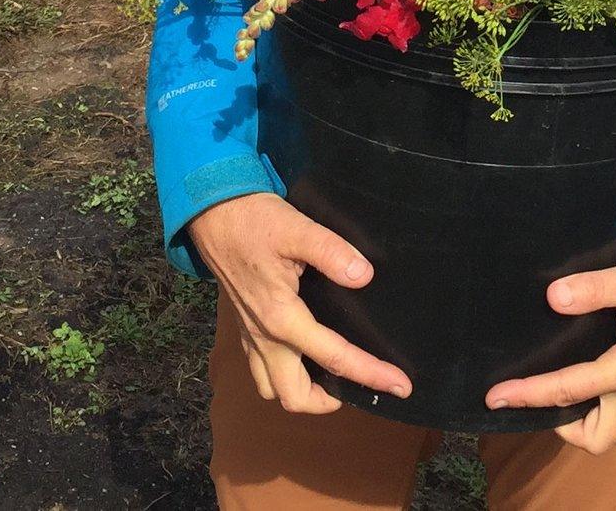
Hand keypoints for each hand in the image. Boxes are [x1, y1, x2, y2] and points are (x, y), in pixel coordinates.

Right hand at [189, 191, 411, 413]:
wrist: (216, 215)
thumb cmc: (256, 221)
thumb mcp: (297, 229)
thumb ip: (331, 252)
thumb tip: (364, 277)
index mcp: (282, 318)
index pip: (334, 357)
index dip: (370, 374)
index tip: (400, 386)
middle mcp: (265, 336)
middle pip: (294, 397)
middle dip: (328, 401)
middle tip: (360, 384)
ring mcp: (252, 335)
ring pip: (273, 389)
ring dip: (302, 393)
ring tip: (332, 376)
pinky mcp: (245, 327)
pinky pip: (262, 370)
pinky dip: (285, 375)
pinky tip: (305, 356)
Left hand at [484, 257, 615, 453]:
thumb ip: (594, 287)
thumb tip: (554, 297)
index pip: (568, 390)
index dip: (528, 394)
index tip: (496, 396)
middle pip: (594, 438)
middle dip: (560, 426)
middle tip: (535, 398)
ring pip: (610, 433)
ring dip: (581, 424)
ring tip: (555, 397)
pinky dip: (598, 413)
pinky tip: (585, 389)